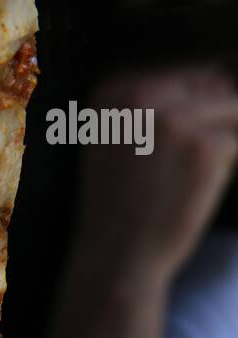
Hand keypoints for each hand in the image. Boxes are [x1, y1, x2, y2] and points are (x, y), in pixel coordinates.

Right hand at [75, 67, 237, 282]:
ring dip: (218, 147)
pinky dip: (224, 170)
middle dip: (206, 127)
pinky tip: (195, 193)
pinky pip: (236, 141)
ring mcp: (176, 118)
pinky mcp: (206, 144)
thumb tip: (218, 74)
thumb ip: (153, 106)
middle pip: (208, 86)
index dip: (184, 118)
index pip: (179, 77)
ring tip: (190, 179)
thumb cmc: (120, 209)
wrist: (117, 262)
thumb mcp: (116, 145)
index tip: (163, 159)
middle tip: (182, 171)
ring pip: (228, 109)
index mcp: (114, 91)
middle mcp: (142, 94)